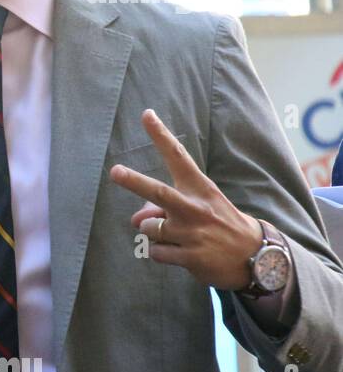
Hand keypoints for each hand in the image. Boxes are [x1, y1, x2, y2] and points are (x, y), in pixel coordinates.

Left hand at [109, 109, 262, 290]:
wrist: (256, 257)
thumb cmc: (220, 225)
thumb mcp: (199, 207)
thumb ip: (164, 207)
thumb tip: (135, 220)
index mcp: (200, 188)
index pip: (178, 157)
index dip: (161, 136)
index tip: (146, 114)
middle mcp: (196, 208)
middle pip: (158, 193)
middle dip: (134, 181)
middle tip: (115, 171)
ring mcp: (193, 233)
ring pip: (149, 228)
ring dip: (151, 232)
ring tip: (175, 236)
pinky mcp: (191, 256)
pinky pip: (155, 252)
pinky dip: (158, 252)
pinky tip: (178, 253)